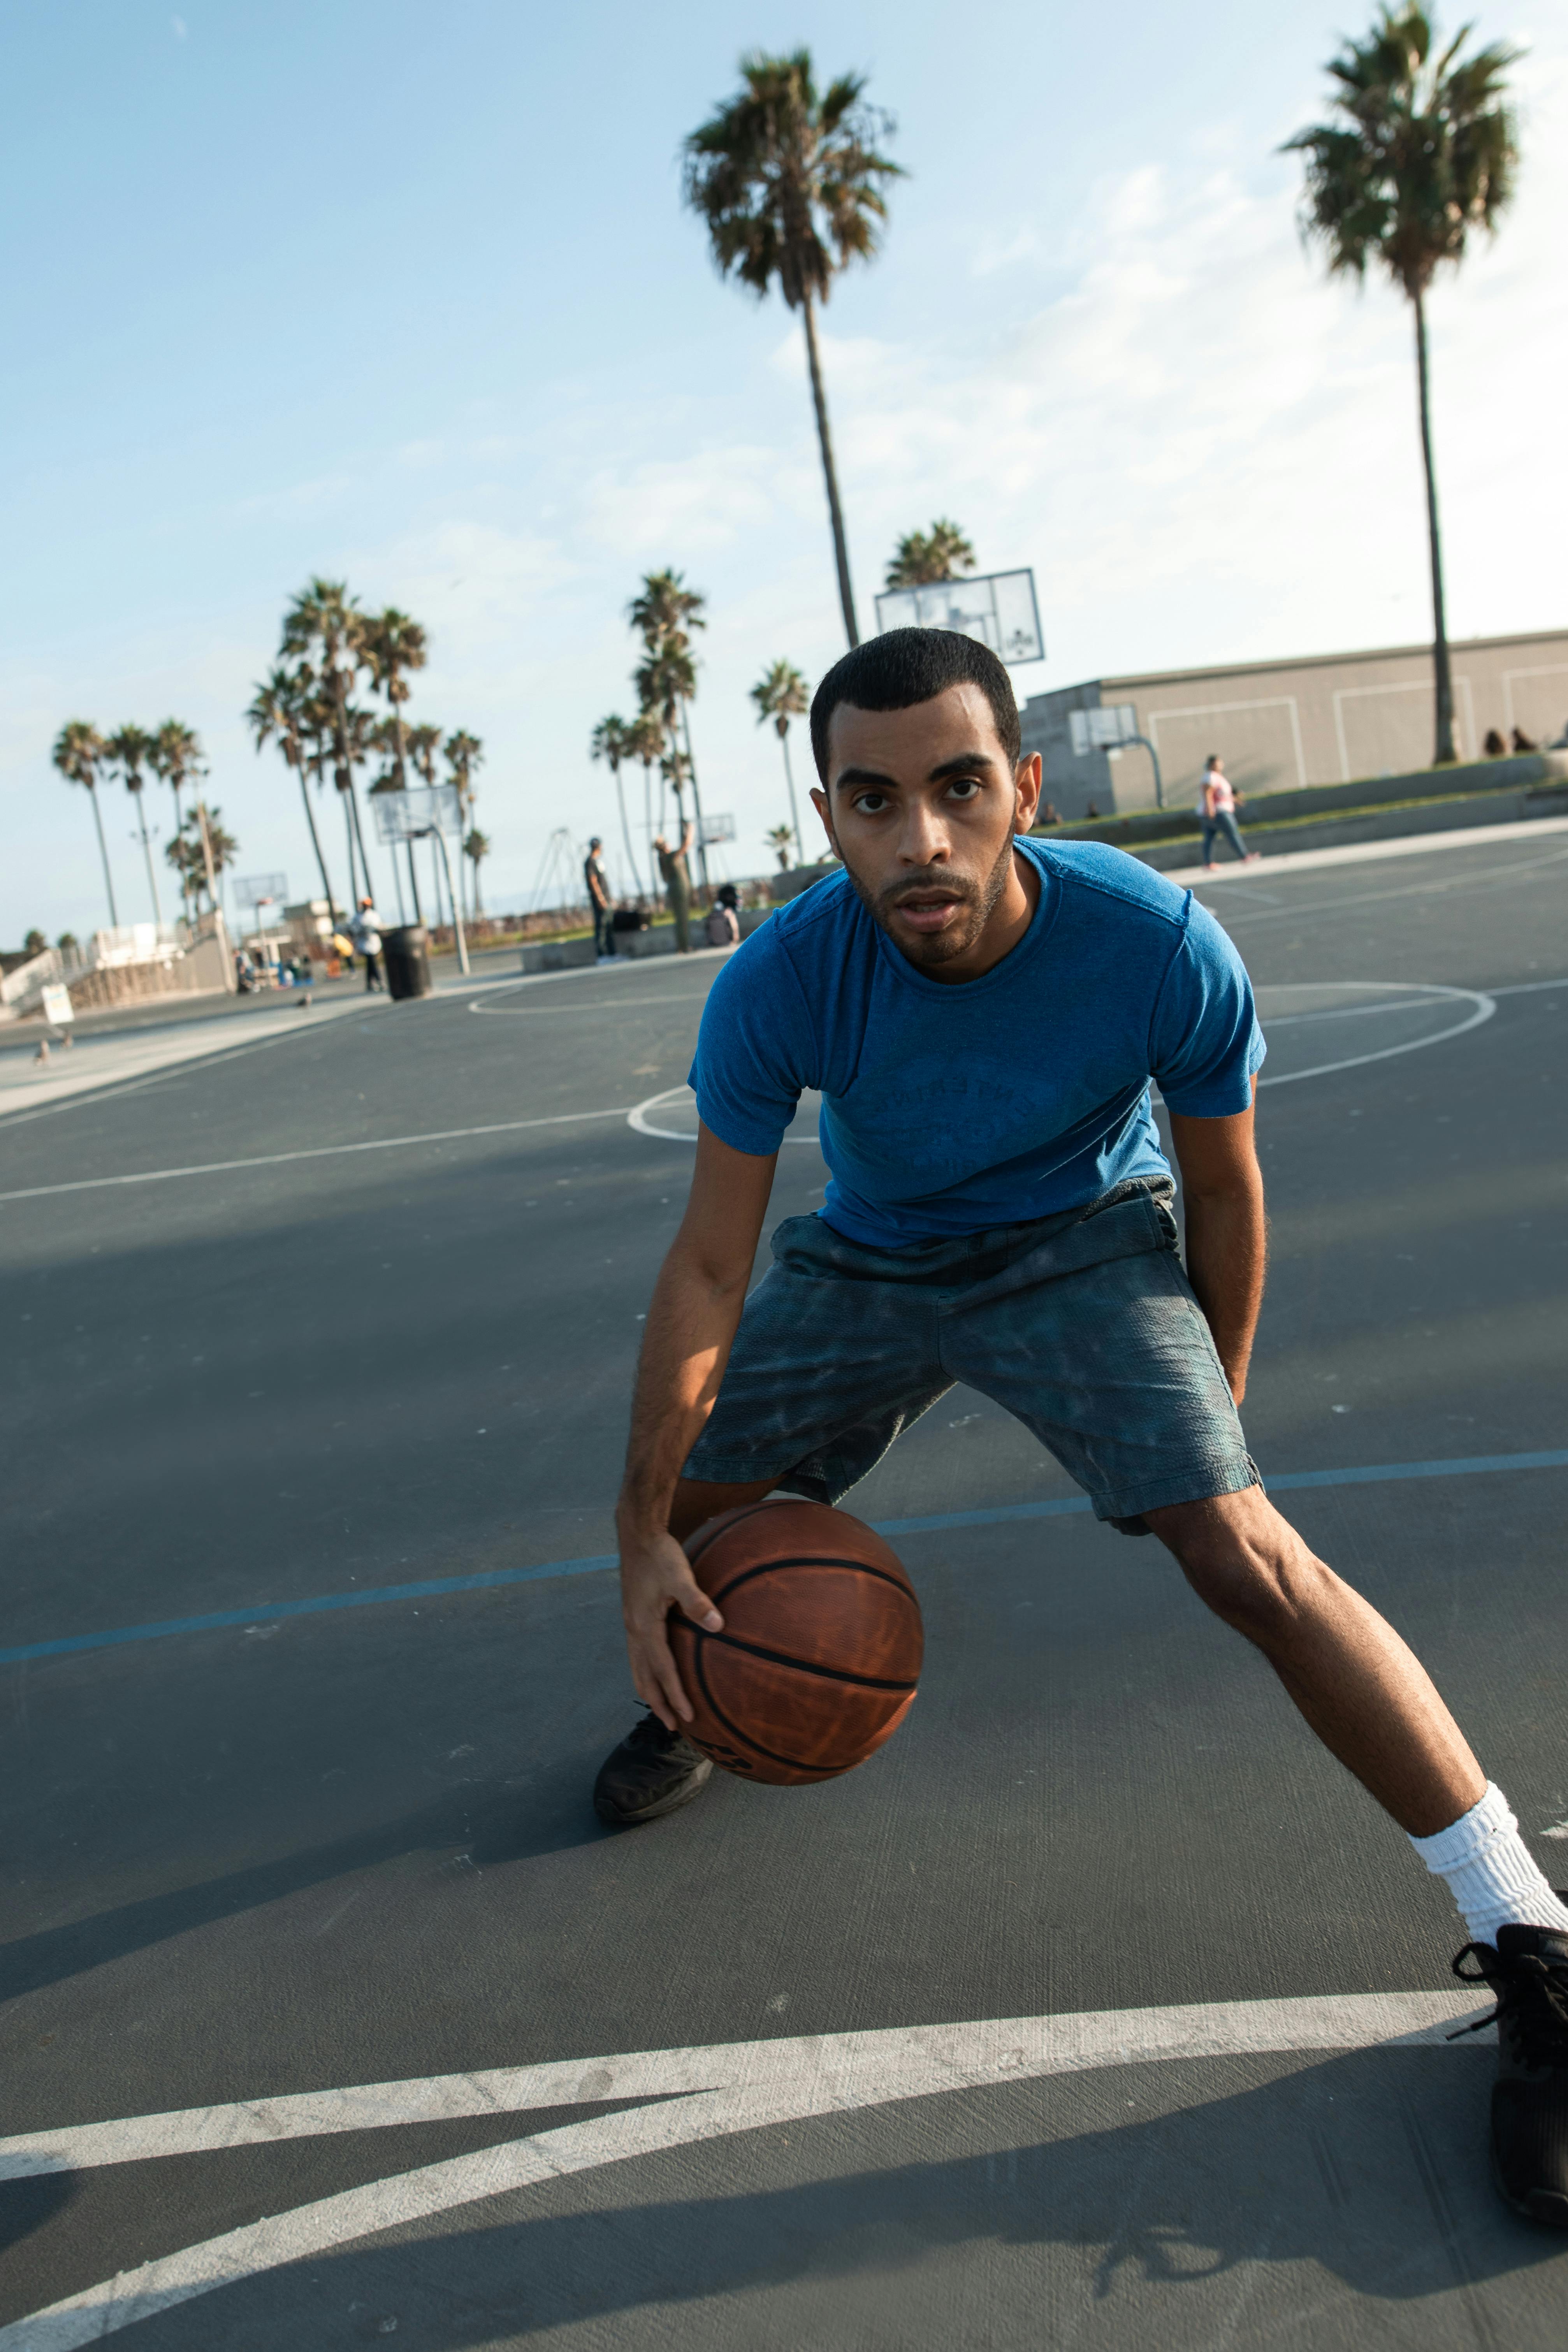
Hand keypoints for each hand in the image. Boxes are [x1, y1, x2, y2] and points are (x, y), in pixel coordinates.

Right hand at [618, 1528, 723, 1729]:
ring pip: (638, 1667)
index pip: (662, 1670)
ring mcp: (631, 1624)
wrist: (638, 1534)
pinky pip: (638, 1654)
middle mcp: (634, 1630)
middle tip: (673, 1727)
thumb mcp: (680, 1576)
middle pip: (644, 1677)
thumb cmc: (660, 1554)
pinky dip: (646, 1671)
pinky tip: (657, 1670)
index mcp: (644, 1626)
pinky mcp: (634, 1616)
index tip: (689, 1718)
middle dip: (658, 1703)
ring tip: (662, 1707)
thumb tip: (719, 1626)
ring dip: (650, 1690)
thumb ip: (698, 1602)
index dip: (675, 1696)